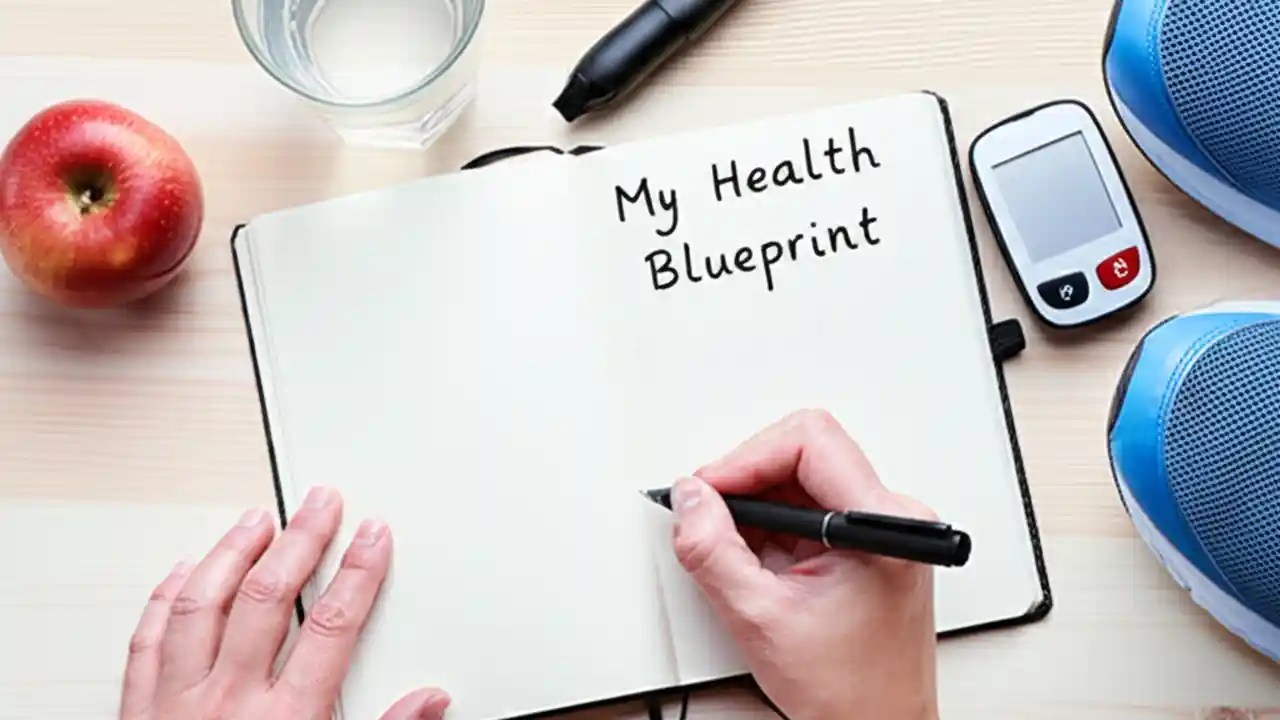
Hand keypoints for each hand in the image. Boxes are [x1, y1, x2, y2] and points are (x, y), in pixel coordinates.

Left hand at [120, 487, 449, 719]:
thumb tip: (430, 702)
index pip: (335, 625)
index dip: (360, 571)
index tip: (374, 535)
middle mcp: (228, 702)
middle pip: (271, 597)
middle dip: (302, 540)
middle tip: (321, 502)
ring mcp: (176, 702)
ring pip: (203, 602)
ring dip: (232, 552)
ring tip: (257, 519)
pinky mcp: (136, 710)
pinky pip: (148, 638)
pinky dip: (167, 597)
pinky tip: (185, 571)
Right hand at [671, 410, 939, 719]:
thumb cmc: (847, 692)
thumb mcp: (759, 619)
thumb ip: (713, 551)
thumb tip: (690, 499)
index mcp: (881, 524)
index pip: (810, 441)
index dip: (746, 457)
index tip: (709, 489)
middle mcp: (890, 515)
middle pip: (805, 451)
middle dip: (746, 477)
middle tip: (708, 512)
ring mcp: (879, 527)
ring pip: (802, 475)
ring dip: (756, 502)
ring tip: (732, 546)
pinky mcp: (865, 541)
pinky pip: (809, 505)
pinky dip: (770, 523)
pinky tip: (755, 557)